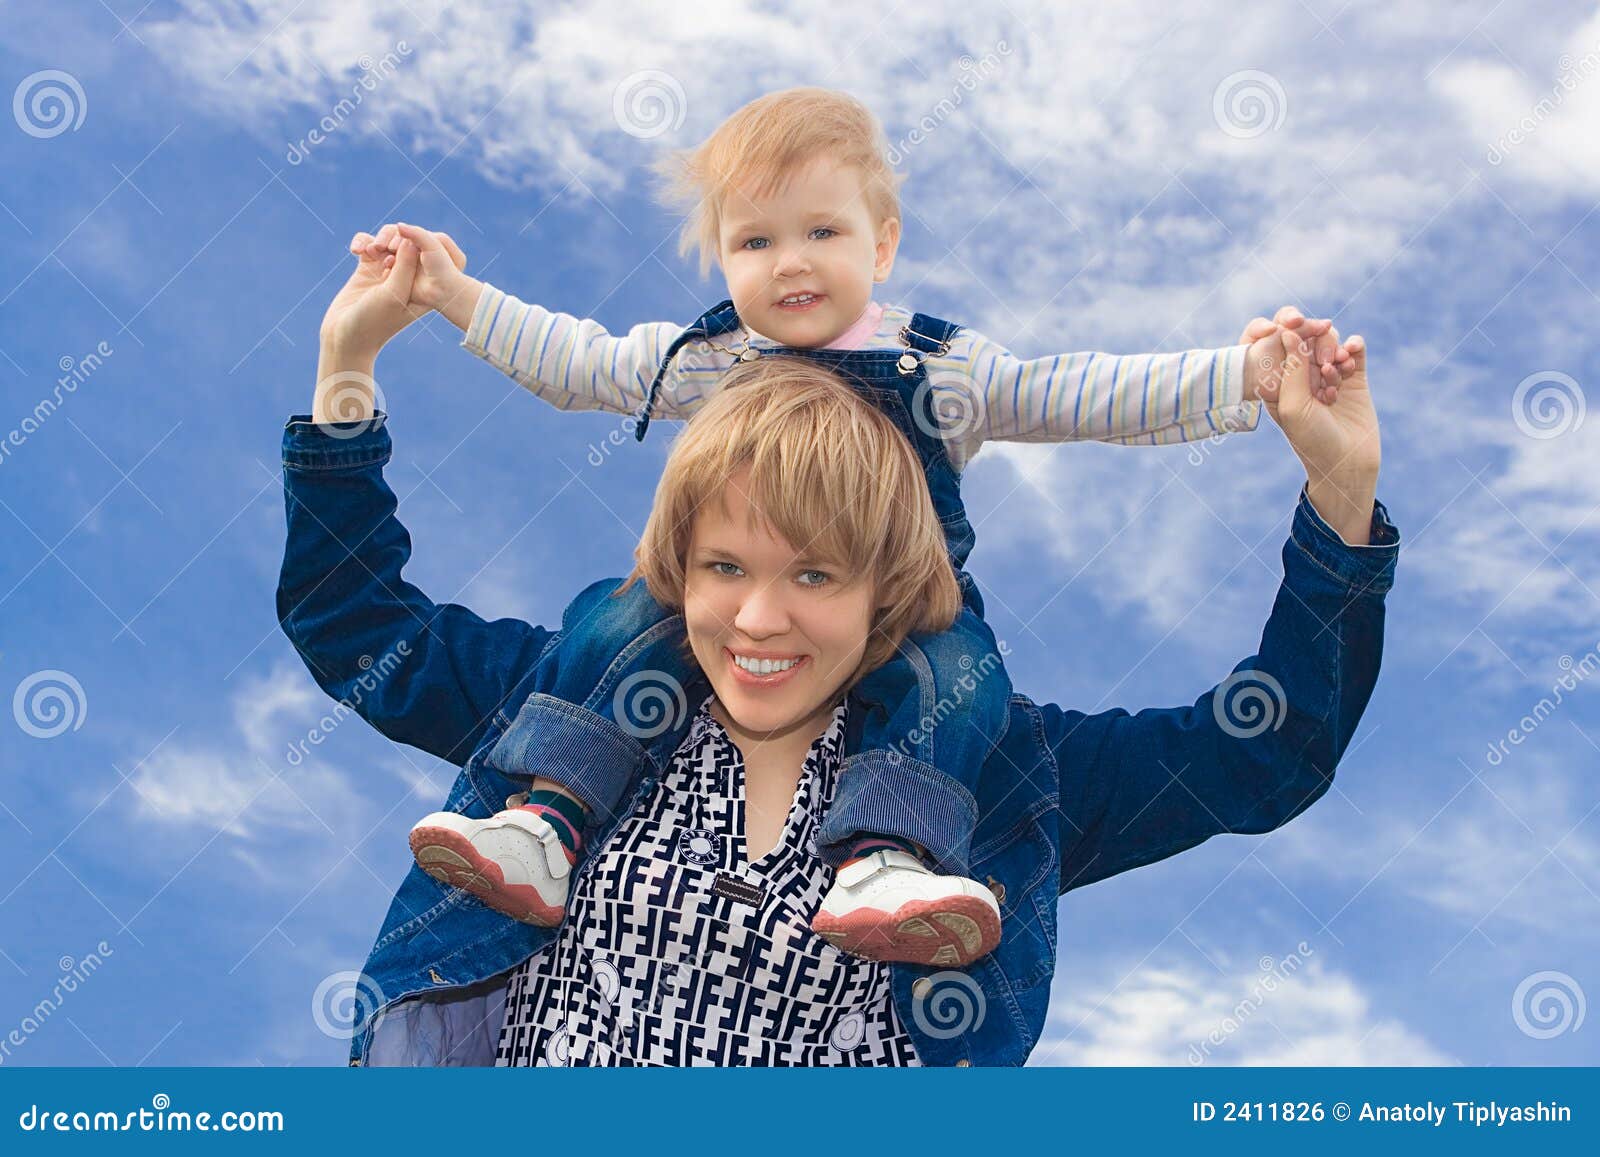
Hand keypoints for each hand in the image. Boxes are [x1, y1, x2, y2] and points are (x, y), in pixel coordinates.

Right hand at [364, 222, 470, 314]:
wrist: (343, 336)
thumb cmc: (373, 321)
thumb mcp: (394, 294)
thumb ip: (406, 266)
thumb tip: (413, 240)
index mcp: (423, 288)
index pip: (430, 257)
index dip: (420, 243)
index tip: (402, 248)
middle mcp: (407, 279)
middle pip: (410, 244)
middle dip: (397, 239)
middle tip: (385, 247)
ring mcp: (387, 272)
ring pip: (389, 241)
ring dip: (379, 239)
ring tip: (370, 251)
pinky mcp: (368, 269)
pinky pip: (369, 244)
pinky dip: (363, 242)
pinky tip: (356, 251)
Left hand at [1263, 327, 1379, 543]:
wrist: (1347, 464)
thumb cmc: (1312, 440)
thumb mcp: (1294, 405)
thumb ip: (1292, 368)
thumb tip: (1287, 332)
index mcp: (1279, 383)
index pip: (1280, 346)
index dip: (1288, 331)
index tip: (1294, 323)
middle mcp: (1303, 377)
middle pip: (1307, 339)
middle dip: (1316, 342)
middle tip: (1325, 363)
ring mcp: (1329, 376)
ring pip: (1331, 342)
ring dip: (1335, 349)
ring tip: (1337, 372)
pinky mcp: (1354, 379)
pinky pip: (1354, 350)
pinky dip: (1353, 347)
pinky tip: (1351, 357)